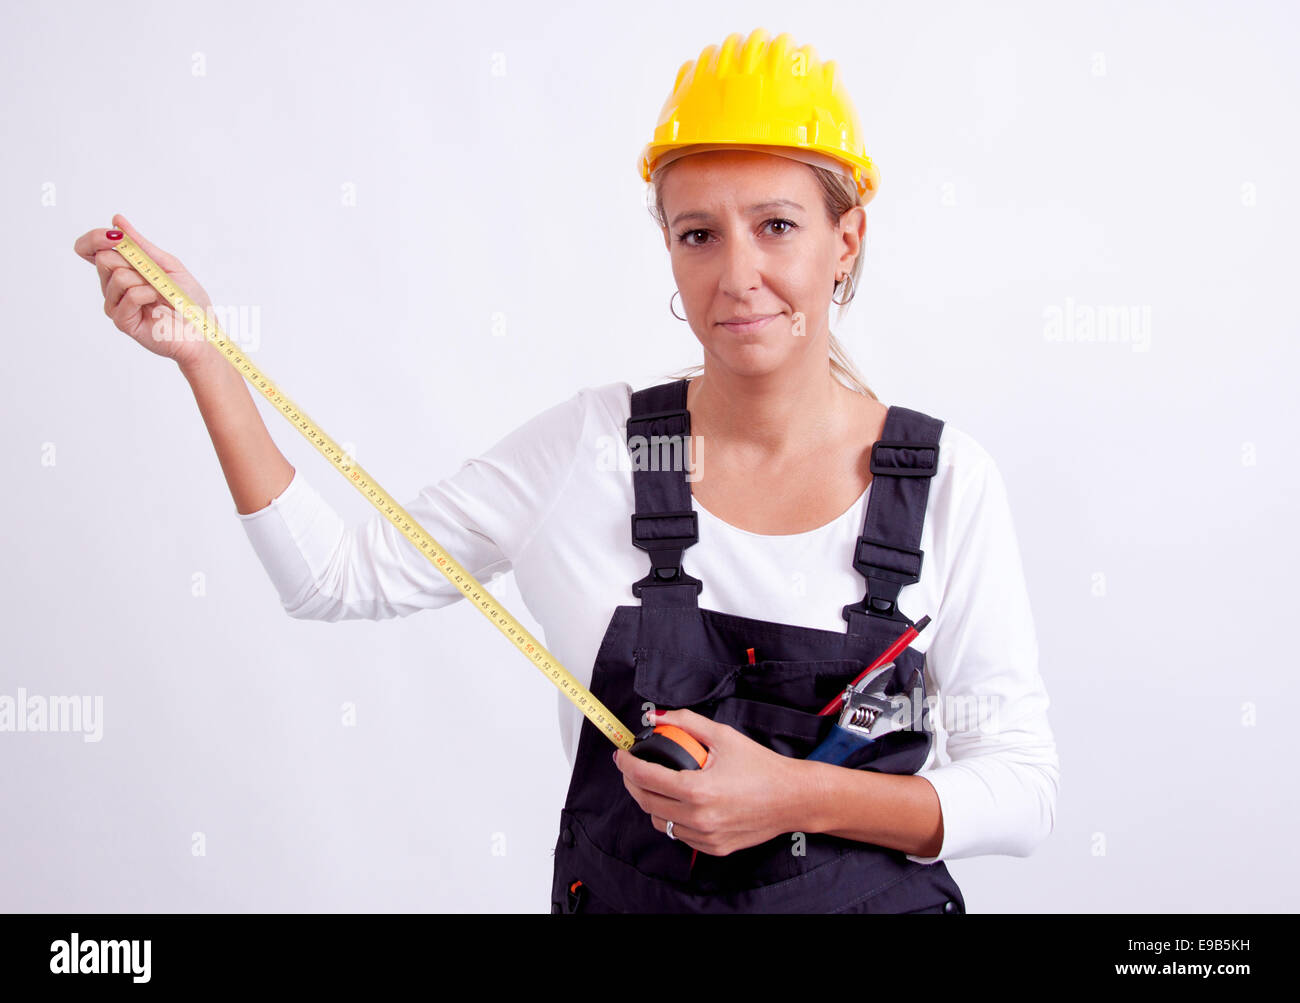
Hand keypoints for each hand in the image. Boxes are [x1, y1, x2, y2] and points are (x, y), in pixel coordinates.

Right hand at [73, 213, 215, 371]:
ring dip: (146, 280)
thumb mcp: (167, 264)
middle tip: (153, 276)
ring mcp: (115, 304)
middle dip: (133, 261)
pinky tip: (158, 304)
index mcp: (121, 270)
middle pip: (103, 258)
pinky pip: (129, 295)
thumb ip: (141, 245)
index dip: (95, 238)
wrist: (201, 330)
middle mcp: (113, 287)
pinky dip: (148, 294)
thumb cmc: (188, 299)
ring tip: (159, 294)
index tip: (114, 235)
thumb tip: (117, 221)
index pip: (90, 249)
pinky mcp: (122, 321)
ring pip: (117, 275)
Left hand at [613, 708, 806, 856]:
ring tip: (656, 784)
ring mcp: (706, 837)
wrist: (792, 798)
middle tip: (632, 767)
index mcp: (698, 790)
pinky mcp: (713, 848)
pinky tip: (680, 802)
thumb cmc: (761, 767)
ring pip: (660, 822)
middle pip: (646, 802)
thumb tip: (657, 717)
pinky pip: (680, 834)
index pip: (647, 777)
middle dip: (632, 782)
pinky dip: (672, 817)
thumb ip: (686, 723)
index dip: (627, 764)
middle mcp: (699, 818)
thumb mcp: (723, 736)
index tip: (621, 755)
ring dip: (651, 802)